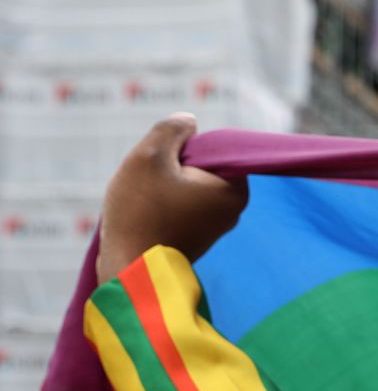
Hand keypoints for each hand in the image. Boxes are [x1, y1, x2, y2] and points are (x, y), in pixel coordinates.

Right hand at [96, 114, 245, 284]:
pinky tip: (145, 216)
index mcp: (235, 188)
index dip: (181, 147)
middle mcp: (234, 209)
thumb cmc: (140, 212)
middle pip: (199, 166)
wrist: (130, 269)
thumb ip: (171, 130)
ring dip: (162, 186)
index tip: (163, 165)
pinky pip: (179, 207)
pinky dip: (160, 205)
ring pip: (186, 186)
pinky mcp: (197, 238)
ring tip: (146, 201)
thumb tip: (190, 121)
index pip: (214, 148)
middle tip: (151, 182)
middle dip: (171, 167)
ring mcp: (217, 226)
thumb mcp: (150, 155)